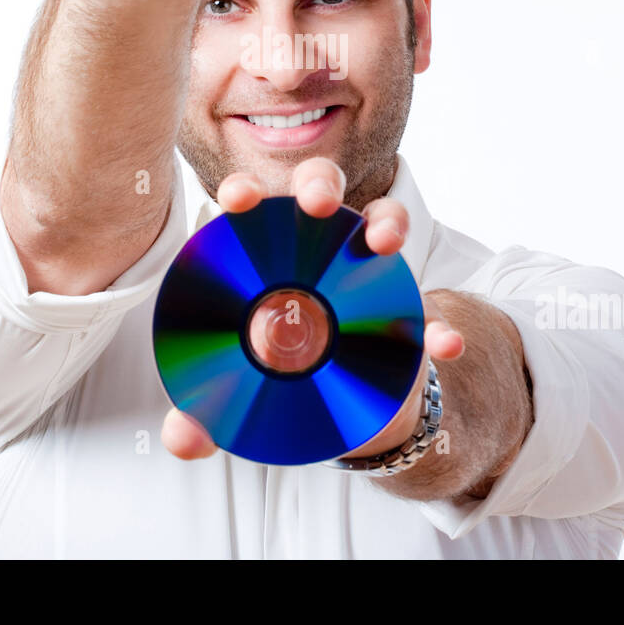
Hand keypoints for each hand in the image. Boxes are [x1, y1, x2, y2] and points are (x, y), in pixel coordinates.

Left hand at [161, 157, 465, 460]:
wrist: (343, 410)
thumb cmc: (277, 376)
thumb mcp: (237, 397)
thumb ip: (207, 412)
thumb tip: (181, 438)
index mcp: (264, 253)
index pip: (250, 208)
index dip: (244, 194)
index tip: (238, 200)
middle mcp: (318, 245)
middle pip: (318, 192)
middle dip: (318, 186)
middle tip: (317, 205)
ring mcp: (368, 269)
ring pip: (382, 220)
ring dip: (387, 222)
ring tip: (385, 242)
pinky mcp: (409, 306)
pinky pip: (430, 308)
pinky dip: (438, 324)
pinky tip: (442, 343)